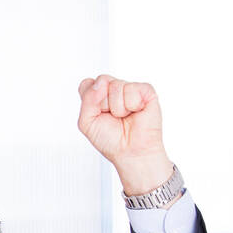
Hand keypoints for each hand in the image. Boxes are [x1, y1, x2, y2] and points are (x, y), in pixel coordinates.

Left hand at [77, 74, 172, 195]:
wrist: (130, 151)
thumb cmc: (110, 139)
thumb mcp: (87, 123)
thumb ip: (87, 100)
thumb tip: (101, 82)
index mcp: (97, 96)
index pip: (87, 84)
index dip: (90, 98)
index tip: (97, 114)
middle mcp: (112, 90)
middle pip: (102, 81)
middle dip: (104, 103)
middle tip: (112, 117)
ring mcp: (129, 89)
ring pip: (116, 85)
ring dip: (118, 107)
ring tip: (124, 116)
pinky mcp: (145, 90)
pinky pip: (132, 88)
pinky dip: (132, 105)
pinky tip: (136, 112)